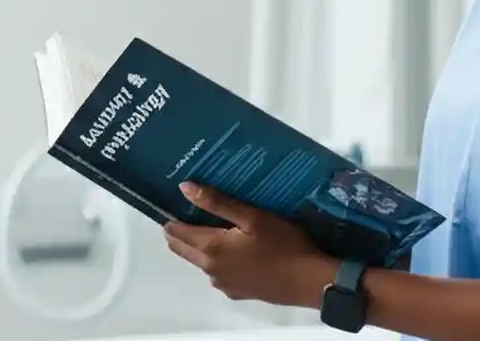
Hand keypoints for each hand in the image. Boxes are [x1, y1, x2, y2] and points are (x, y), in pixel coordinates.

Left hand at [164, 181, 337, 307]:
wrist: (308, 281)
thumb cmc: (282, 244)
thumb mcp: (252, 217)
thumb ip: (217, 202)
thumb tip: (184, 188)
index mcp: (211, 247)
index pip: (176, 232)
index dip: (171, 218)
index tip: (171, 203)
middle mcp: (210, 268)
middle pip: (182, 249)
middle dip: (179, 231)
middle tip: (187, 211)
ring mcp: (222, 283)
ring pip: (200, 261)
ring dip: (199, 246)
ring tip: (215, 227)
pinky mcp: (236, 292)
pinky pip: (218, 273)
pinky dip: (218, 260)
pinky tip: (236, 251)